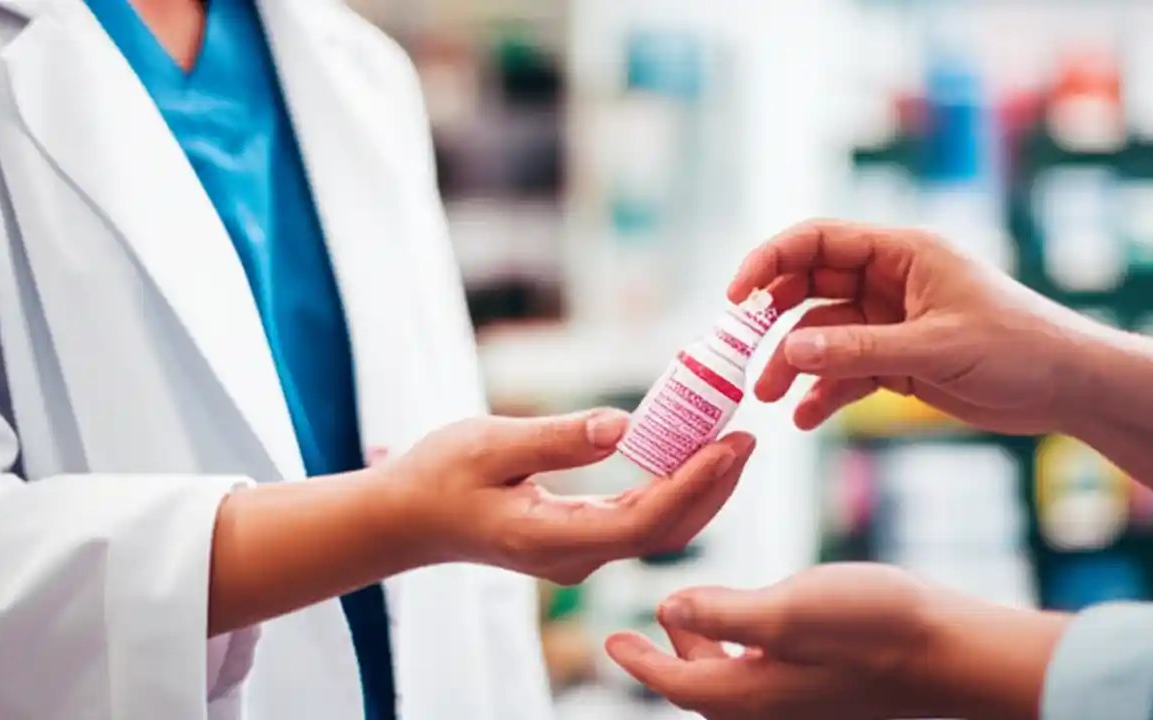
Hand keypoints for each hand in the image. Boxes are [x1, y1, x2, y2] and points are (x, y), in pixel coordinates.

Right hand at [389, 409, 755, 584]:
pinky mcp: (577, 539)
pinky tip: (687, 454)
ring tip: (729, 440)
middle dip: (713, 487)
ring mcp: (577, 553)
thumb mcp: (490, 444)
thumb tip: (622, 426)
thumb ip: (557, 439)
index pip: (642, 521)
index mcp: (552, 538)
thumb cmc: (439, 476)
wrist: (407, 518)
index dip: (691, 485)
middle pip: (664, 532)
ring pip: (657, 530)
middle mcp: (573, 556)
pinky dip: (670, 488)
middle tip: (746, 436)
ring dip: (698, 489)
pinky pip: (638, 520)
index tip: (726, 444)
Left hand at [607, 564, 1068, 719]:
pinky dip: (746, 648)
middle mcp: (772, 708)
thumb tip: (669, 609)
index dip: (640, 660)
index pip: (676, 682)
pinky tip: (760, 620)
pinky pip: (767, 675)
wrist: (953, 651)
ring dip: (712, 646)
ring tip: (704, 609)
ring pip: (735, 679)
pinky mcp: (827, 690)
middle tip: (661, 615)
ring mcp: (802, 702)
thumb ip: (722, 613)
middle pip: (701, 683)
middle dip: (676, 651)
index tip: (610, 641)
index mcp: (751, 695)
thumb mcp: (785, 610)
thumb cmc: (871, 626)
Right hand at [732, 220, 1096, 434]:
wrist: (1069, 389)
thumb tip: (788, 349)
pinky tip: (806, 418)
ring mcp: (890, 321)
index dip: (770, 260)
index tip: (737, 295)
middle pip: (809, 287)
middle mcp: (889, 281)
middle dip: (773, 320)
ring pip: (820, 335)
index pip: (818, 241)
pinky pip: (843, 371)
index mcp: (902, 253)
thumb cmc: (1018, 348)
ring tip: (771, 398)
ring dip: (793, 363)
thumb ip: (858, 350)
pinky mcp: (897, 360)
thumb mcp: (935, 348)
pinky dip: (822, 392)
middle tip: (741, 352)